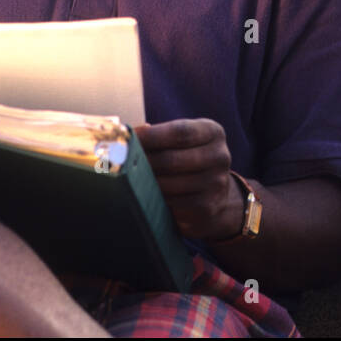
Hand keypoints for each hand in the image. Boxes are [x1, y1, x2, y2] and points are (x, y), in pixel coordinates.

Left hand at [135, 119, 242, 241]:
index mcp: (213, 133)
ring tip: (129, 180)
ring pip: (168, 185)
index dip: (151, 136)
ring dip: (145, 184)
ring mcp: (216, 184)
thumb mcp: (181, 141)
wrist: (215, 194)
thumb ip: (158, 135)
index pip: (180, 132)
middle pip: (172, 160)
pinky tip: (147, 197)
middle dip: (142, 162)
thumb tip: (129, 134)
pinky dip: (156, 201)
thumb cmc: (187, 160)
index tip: (128, 139)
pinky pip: (172, 205)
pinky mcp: (207, 208)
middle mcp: (220, 157)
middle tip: (120, 164)